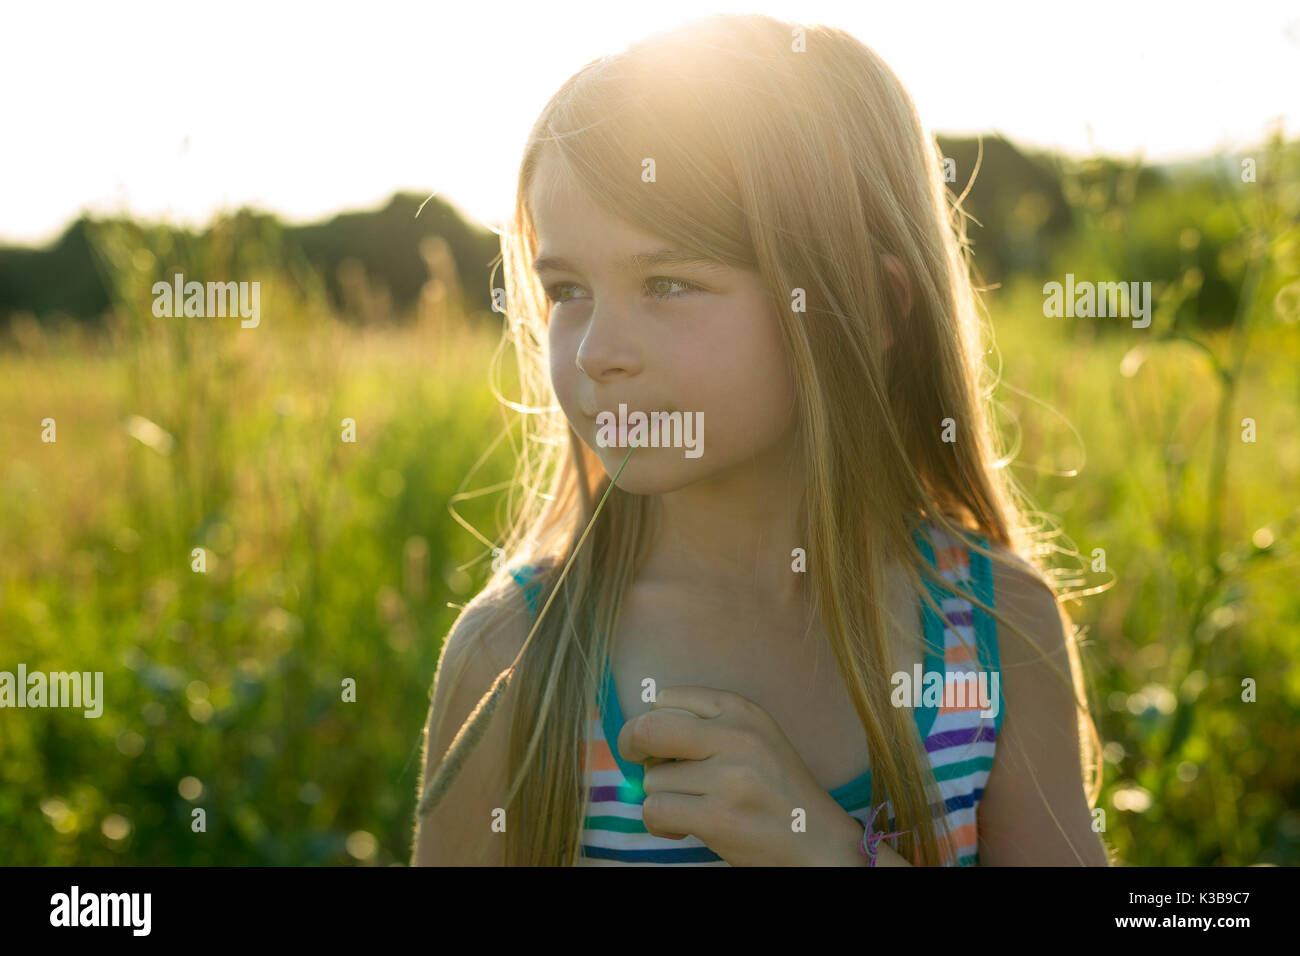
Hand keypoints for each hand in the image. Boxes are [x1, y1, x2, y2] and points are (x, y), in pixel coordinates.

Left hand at [617, 685, 857, 865]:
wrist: (819, 840)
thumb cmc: (774, 790)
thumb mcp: (752, 737)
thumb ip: (704, 724)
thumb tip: (638, 731)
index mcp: (742, 709)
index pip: (667, 697)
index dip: (652, 721)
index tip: (658, 743)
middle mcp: (737, 735)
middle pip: (648, 728)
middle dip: (631, 746)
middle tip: (638, 761)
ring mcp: (729, 776)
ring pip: (652, 779)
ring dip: (661, 797)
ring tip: (692, 806)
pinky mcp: (719, 816)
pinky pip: (656, 810)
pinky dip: (661, 823)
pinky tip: (684, 827)